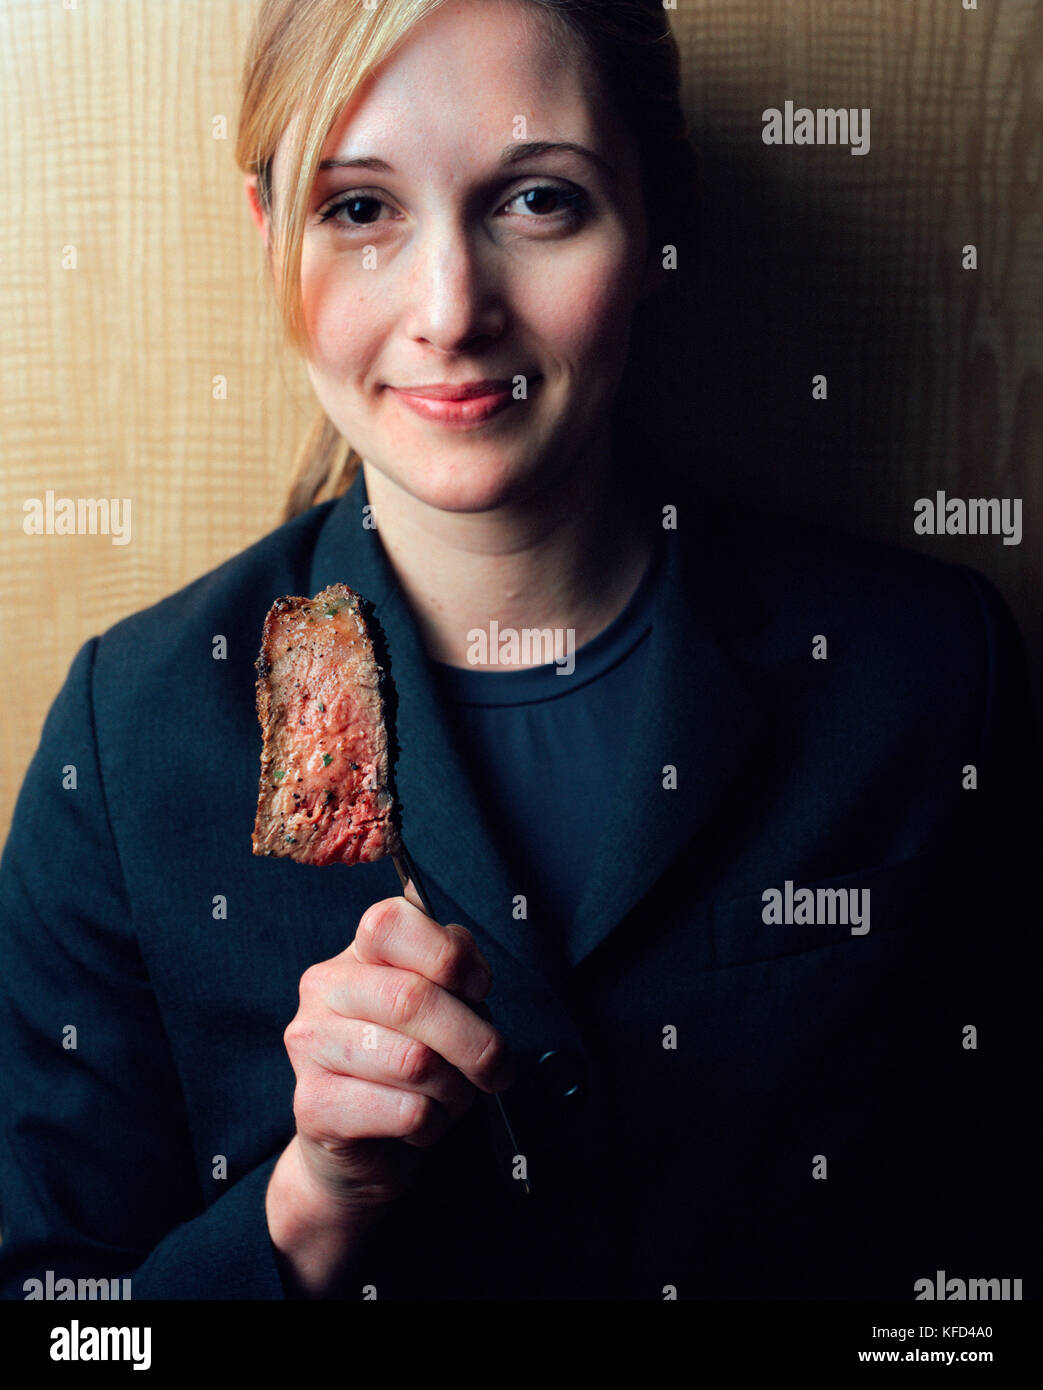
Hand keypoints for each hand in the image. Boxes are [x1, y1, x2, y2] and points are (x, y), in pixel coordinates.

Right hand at [266, 882, 515, 1291]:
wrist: (365, 1142)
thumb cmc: (414, 1059)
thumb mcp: (442, 1004)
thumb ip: (453, 973)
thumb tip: (470, 977)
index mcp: (357, 952)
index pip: (390, 922)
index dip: (448, 955)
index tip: (479, 989)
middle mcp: (324, 989)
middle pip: (411, 998)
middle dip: (474, 1040)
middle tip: (497, 1067)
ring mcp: (310, 1045)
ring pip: (413, 1061)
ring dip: (453, 1088)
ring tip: (450, 1095)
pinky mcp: (313, 1105)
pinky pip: (404, 1111)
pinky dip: (432, 1123)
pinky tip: (421, 1121)